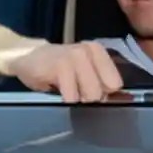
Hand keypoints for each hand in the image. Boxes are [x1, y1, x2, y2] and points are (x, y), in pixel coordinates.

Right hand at [4, 41, 123, 102]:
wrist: (26, 57)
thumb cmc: (57, 70)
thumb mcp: (83, 74)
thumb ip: (103, 85)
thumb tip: (127, 101)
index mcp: (98, 52)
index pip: (115, 84)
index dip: (102, 93)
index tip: (86, 88)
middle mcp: (89, 51)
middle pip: (103, 92)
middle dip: (88, 98)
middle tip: (73, 88)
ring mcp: (75, 56)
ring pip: (90, 96)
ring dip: (75, 99)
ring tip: (64, 87)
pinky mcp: (60, 65)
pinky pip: (72, 97)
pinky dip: (63, 99)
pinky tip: (54, 87)